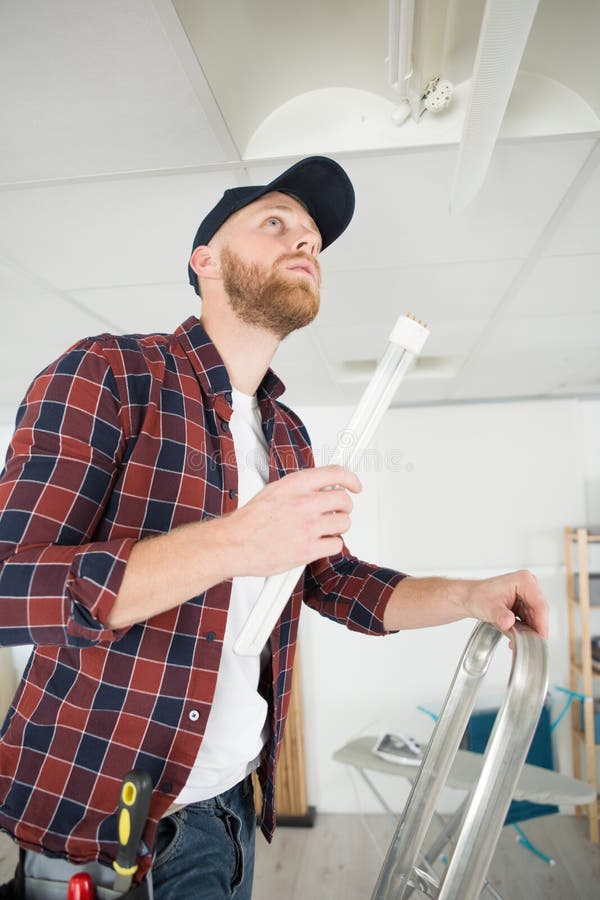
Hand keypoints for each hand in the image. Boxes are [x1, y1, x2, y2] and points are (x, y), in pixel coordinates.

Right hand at [223, 465, 361, 577]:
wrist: (235, 544)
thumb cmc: (250, 521)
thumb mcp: (274, 491)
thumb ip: (300, 488)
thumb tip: (321, 485)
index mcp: (295, 485)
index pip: (335, 474)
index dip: (351, 478)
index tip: (355, 485)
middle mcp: (304, 503)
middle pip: (344, 500)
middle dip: (344, 507)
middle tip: (336, 512)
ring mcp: (308, 527)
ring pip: (344, 523)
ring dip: (337, 527)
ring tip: (323, 530)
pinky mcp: (308, 550)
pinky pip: (336, 545)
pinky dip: (331, 545)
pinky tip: (319, 544)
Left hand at [462, 569, 548, 638]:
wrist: (470, 598)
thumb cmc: (477, 597)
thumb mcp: (488, 608)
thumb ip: (500, 616)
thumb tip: (508, 623)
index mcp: (524, 580)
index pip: (539, 605)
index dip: (542, 624)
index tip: (541, 638)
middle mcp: (529, 585)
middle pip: (540, 612)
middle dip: (535, 630)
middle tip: (529, 644)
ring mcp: (528, 594)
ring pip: (536, 617)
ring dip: (530, 631)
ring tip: (520, 641)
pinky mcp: (525, 603)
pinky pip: (531, 619)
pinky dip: (526, 629)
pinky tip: (518, 636)